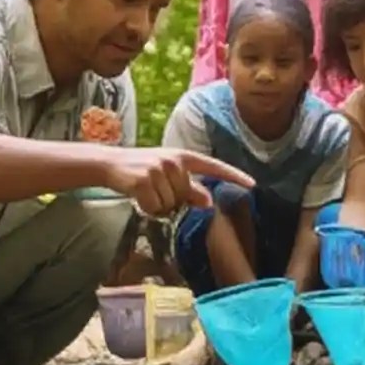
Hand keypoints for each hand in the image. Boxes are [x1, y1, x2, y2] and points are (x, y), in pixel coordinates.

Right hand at [99, 147, 253, 216]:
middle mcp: (174, 161)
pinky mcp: (144, 180)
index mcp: (184, 156)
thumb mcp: (169, 176)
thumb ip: (190, 188)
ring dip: (159, 205)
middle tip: (156, 190)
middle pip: (187, 195)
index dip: (233, 176)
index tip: (253, 185)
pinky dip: (147, 208)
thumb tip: (209, 202)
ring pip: (171, 204)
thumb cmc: (144, 171)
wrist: (112, 164)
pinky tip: (139, 196)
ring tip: (147, 191)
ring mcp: (159, 169)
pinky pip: (156, 208)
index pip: (214, 166)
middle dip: (173, 200)